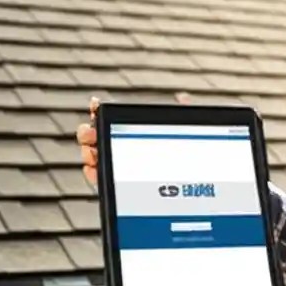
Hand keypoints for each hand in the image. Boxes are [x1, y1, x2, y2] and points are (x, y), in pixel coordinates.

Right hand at [75, 92, 193, 186]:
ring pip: (95, 158)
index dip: (100, 110)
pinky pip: (101, 181)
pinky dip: (93, 175)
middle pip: (97, 138)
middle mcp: (123, 150)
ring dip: (88, 153)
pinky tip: (94, 170)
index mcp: (134, 133)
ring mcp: (120, 169)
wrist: (197, 186)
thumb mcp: (188, 132)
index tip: (96, 104)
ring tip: (93, 153)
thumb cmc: (192, 157)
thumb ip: (185, 114)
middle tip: (91, 134)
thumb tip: (182, 97)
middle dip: (88, 133)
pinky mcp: (120, 188)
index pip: (112, 119)